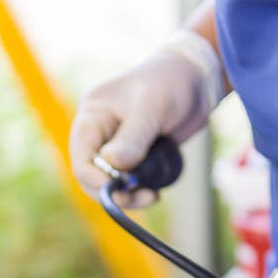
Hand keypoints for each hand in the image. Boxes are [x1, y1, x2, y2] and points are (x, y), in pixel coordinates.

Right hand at [70, 31, 222, 208]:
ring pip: (109, 185)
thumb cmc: (170, 84)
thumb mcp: (151, 108)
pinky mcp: (132, 157)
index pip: (81, 160)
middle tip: (145, 197)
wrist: (195, 80)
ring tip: (152, 196)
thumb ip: (132, 138)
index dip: (97, 181)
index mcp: (92, 117)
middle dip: (114, 193)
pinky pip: (127, 183)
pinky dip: (139, 191)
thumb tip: (112, 166)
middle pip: (91, 178)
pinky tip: (155, 191)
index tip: (123, 190)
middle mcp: (98, 135)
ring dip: (128, 196)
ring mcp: (115, 147)